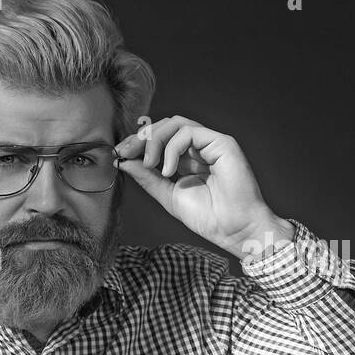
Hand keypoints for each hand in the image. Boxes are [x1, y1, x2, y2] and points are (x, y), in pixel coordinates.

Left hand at [114, 116, 291, 258]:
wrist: (234, 230)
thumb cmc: (209, 218)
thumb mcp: (169, 195)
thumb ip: (148, 178)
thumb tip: (124, 161)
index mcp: (188, 160)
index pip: (159, 139)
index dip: (137, 143)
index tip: (119, 155)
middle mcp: (199, 148)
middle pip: (164, 126)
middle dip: (141, 138)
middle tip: (125, 152)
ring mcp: (211, 143)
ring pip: (175, 124)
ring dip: (154, 139)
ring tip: (148, 163)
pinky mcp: (222, 143)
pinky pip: (189, 132)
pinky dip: (171, 147)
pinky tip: (167, 169)